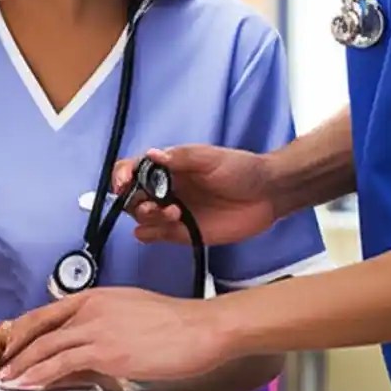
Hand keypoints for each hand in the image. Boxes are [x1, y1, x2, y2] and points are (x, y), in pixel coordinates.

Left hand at [0, 287, 228, 390]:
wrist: (201, 328)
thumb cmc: (174, 322)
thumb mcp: (129, 311)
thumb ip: (103, 323)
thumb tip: (88, 345)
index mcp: (94, 297)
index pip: (46, 312)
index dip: (24, 329)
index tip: (11, 343)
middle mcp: (88, 308)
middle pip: (39, 328)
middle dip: (15, 348)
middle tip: (0, 364)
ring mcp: (95, 328)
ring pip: (45, 346)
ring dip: (22, 364)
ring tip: (8, 378)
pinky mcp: (104, 350)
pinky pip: (61, 363)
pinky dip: (40, 374)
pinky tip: (29, 382)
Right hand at [117, 146, 275, 246]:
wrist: (269, 194)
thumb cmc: (242, 169)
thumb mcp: (211, 157)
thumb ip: (181, 157)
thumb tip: (151, 155)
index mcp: (167, 168)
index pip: (131, 170)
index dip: (121, 175)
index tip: (124, 182)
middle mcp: (164, 190)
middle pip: (130, 196)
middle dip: (134, 200)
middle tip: (153, 203)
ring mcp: (172, 212)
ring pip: (139, 217)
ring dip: (145, 217)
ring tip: (173, 214)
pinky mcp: (182, 233)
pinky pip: (154, 236)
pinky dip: (151, 234)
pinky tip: (170, 226)